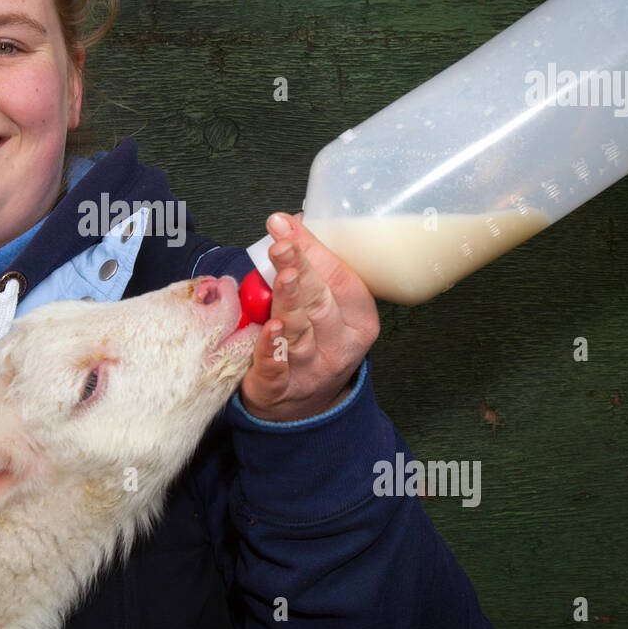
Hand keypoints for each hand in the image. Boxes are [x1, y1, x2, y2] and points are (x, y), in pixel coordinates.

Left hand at [240, 212, 379, 421]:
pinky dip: (273, 349)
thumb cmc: (312, 342)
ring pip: (300, 331)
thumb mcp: (323, 305)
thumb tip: (288, 221)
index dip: (315, 252)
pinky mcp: (280, 389)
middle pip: (321, 303)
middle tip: (282, 244)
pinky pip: (277, 368)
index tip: (288, 226)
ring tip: (282, 275)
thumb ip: (309, 268)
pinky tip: (268, 330)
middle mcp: (340, 346)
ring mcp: (312, 370)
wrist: (297, 407)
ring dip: (290, 302)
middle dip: (302, 270)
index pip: (341, 280)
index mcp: (358, 321)